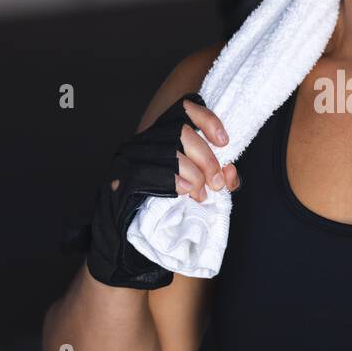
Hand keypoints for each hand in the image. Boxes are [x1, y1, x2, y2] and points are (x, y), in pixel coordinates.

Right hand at [76, 93, 239, 288]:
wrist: (123, 242)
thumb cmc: (160, 212)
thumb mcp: (193, 189)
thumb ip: (214, 179)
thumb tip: (230, 172)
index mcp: (158, 138)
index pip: (184, 108)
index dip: (208, 119)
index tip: (225, 141)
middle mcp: (141, 142)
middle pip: (182, 132)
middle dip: (207, 158)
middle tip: (217, 183)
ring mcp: (128, 158)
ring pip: (171, 151)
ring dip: (194, 174)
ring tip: (201, 194)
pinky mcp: (120, 178)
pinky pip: (152, 172)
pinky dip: (176, 182)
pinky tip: (186, 193)